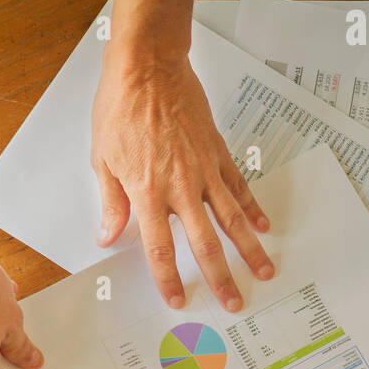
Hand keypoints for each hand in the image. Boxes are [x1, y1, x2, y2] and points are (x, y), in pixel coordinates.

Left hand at [92, 49, 273, 310]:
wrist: (148, 66)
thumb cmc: (121, 107)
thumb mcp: (103, 159)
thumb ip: (111, 203)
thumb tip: (108, 236)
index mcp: (148, 193)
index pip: (159, 249)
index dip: (168, 279)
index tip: (177, 299)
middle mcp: (180, 186)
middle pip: (205, 244)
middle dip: (220, 278)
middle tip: (234, 302)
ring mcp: (203, 170)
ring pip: (231, 220)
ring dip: (249, 250)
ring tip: (264, 272)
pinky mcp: (216, 152)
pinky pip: (238, 186)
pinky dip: (251, 208)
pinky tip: (262, 226)